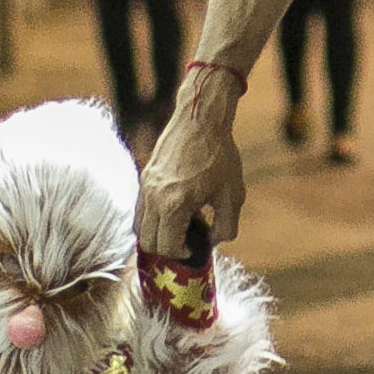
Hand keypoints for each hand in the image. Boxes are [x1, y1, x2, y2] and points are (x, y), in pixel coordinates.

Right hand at [143, 67, 248, 255]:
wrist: (201, 119)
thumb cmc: (220, 155)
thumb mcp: (233, 195)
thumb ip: (226, 226)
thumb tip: (213, 242)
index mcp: (174, 204)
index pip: (168, 246)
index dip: (183, 254)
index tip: (197, 248)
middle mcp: (153, 197)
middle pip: (148, 241)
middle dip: (167, 248)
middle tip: (188, 242)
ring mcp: (145, 186)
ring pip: (140, 226)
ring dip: (158, 233)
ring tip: (183, 225)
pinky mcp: (145, 176)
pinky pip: (141, 209)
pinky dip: (154, 218)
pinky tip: (177, 208)